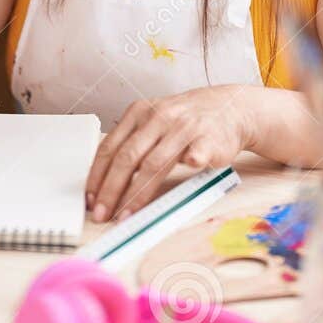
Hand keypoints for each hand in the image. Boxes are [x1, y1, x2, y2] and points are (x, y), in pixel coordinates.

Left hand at [86, 88, 252, 221]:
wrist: (231, 108)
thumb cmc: (186, 120)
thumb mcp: (154, 121)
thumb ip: (132, 144)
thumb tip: (103, 181)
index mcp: (140, 112)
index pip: (110, 147)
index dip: (97, 176)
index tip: (91, 199)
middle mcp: (159, 117)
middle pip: (128, 157)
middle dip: (112, 189)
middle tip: (103, 213)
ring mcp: (185, 128)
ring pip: (155, 163)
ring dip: (138, 194)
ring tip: (127, 215)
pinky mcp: (209, 140)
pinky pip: (196, 153)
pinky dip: (190, 162)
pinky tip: (183, 172)